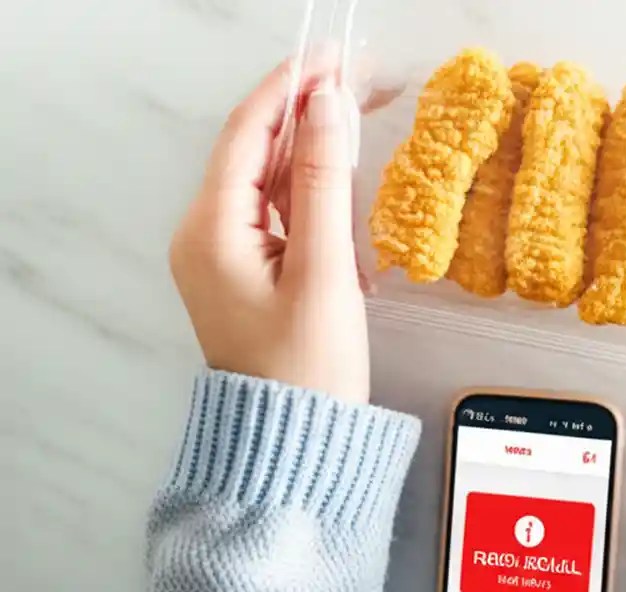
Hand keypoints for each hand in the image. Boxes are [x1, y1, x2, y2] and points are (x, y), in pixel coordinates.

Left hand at [170, 56, 367, 402]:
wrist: (298, 445)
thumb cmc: (309, 368)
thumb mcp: (325, 269)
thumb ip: (323, 181)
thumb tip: (327, 103)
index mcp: (211, 230)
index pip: (247, 132)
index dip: (290, 87)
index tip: (335, 57)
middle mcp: (206, 235)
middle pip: (256, 151)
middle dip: (308, 114)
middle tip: (365, 83)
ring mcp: (225, 256)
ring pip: (270, 182)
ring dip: (315, 155)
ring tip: (362, 124)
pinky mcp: (250, 274)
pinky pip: (279, 216)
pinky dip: (314, 199)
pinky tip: (346, 196)